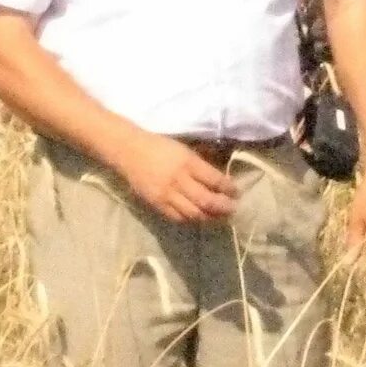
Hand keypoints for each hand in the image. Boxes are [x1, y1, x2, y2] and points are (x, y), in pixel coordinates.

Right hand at [118, 131, 240, 223]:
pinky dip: (192, 219)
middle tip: (233, 209)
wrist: (129, 151)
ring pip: (194, 213)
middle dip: (223, 207)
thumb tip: (223, 179)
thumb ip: (202, 165)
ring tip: (220, 217)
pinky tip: (200, 217)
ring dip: (210, 217)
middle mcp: (178, 180)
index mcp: (187, 162)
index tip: (236, 192)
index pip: (214, 180)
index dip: (228, 189)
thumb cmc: (160, 147)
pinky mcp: (157, 204)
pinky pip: (178, 217)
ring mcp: (166, 195)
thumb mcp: (185, 150)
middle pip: (206, 200)